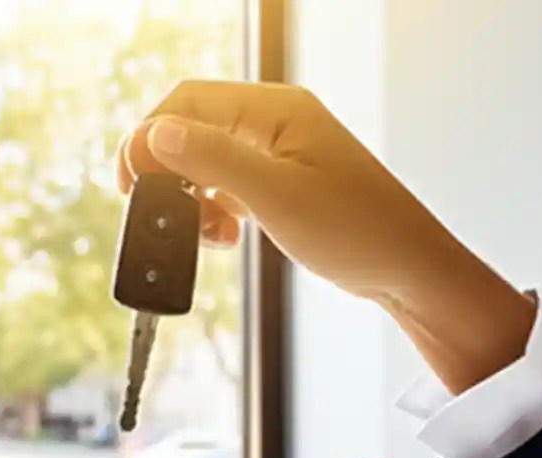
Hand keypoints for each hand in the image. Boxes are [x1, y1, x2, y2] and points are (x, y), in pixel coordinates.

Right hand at [114, 81, 459, 298]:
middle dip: (164, 168)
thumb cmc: (359, 231)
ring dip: (186, 196)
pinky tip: (222, 236)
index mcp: (277, 109)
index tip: (132, 184)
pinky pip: (224, 185)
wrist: (409, 272)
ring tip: (197, 231)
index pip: (189, 101)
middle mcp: (274, 123)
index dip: (150, 137)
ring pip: (204, 160)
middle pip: (191, 127)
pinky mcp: (278, 184)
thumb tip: (156, 134)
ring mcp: (276, 154)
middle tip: (149, 209)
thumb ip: (212, 160)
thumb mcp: (275, 196)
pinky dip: (210, 211)